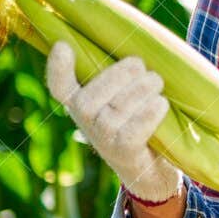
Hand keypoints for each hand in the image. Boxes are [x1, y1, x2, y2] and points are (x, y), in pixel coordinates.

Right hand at [45, 41, 181, 203]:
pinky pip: (134, 130)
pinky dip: (149, 114)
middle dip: (121, 74)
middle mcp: (86, 123)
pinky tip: (161, 103)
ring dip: (141, 90)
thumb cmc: (138, 124)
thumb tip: (135, 53)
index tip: (63, 46)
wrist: (150, 171)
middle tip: (143, 67)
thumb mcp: (122, 100)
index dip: (57, 69)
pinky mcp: (125, 154)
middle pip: (93, 95)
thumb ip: (119, 78)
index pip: (60, 88)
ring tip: (156, 81)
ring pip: (117, 110)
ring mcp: (104, 140)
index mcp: (80, 106)